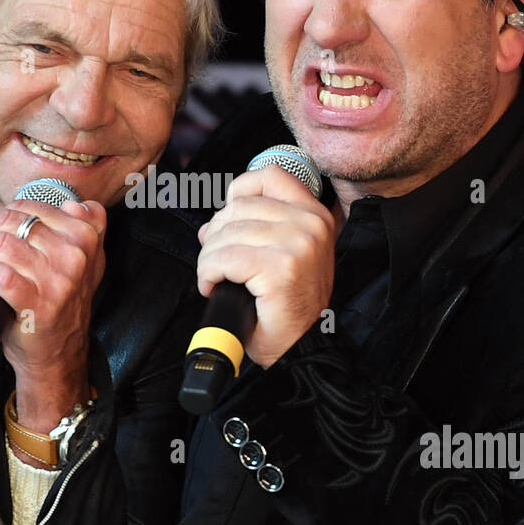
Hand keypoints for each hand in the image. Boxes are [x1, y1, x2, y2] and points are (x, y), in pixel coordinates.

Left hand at [0, 199, 107, 434]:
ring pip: (0, 243)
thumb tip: (74, 202)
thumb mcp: (87, 262)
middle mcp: (76, 255)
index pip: (30, 206)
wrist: (59, 353)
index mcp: (86, 236)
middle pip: (11, 221)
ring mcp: (56, 279)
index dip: (4, 216)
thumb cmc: (63, 305)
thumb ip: (87, 228)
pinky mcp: (35, 303)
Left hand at [196, 165, 334, 367]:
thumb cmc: (287, 306)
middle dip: (216, 234)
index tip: (227, 218)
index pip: (270, 176)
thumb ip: (256, 226)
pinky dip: (208, 273)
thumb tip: (211, 223)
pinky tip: (213, 286)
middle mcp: (311, 224)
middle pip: (239, 206)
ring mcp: (298, 244)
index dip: (238, 191)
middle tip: (216, 261)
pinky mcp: (280, 268)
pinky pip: (224, 258)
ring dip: (209, 258)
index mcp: (315, 215)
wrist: (299, 348)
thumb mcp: (283, 253)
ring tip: (215, 277)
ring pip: (227, 233)